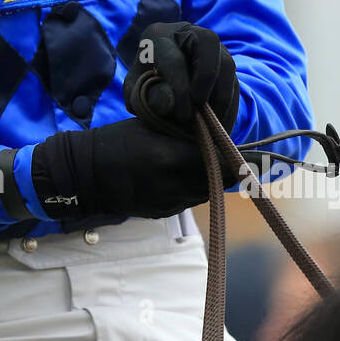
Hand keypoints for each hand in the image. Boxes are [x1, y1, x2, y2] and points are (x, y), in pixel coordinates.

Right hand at [29, 117, 238, 222]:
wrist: (84, 174)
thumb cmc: (116, 140)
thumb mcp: (151, 127)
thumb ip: (185, 132)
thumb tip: (217, 131)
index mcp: (168, 158)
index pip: (218, 162)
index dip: (236, 158)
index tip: (255, 154)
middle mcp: (171, 186)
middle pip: (217, 181)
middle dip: (227, 169)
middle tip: (237, 156)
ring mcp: (167, 204)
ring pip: (205, 192)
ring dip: (212, 179)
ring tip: (211, 162)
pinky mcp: (161, 214)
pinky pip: (188, 200)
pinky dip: (193, 187)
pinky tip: (185, 174)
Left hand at [122, 21, 238, 141]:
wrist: (159, 89)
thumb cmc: (144, 88)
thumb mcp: (137, 93)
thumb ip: (149, 97)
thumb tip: (170, 102)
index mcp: (157, 35)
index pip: (174, 57)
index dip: (179, 87)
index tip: (182, 115)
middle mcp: (186, 31)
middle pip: (208, 41)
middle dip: (206, 76)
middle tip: (200, 106)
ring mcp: (208, 45)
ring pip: (226, 61)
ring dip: (221, 92)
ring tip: (211, 120)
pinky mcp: (222, 60)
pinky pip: (233, 79)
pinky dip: (229, 101)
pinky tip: (219, 121)